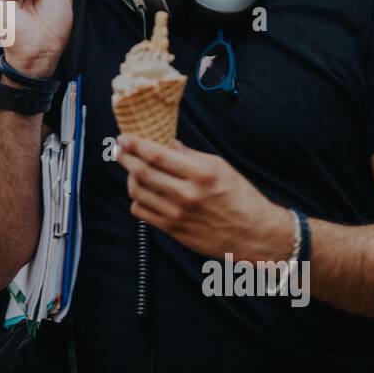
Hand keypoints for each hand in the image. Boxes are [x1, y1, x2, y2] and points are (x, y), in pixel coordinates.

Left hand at [116, 134, 293, 262]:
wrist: (254, 235)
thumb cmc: (240, 197)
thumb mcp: (220, 167)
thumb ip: (190, 155)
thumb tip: (166, 142)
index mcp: (201, 174)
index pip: (157, 155)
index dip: (135, 145)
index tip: (124, 137)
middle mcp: (187, 195)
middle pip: (142, 172)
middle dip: (126, 158)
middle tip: (119, 149)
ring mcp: (178, 215)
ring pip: (138, 192)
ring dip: (130, 178)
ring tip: (133, 170)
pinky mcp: (173, 230)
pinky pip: (142, 211)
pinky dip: (137, 199)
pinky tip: (143, 192)